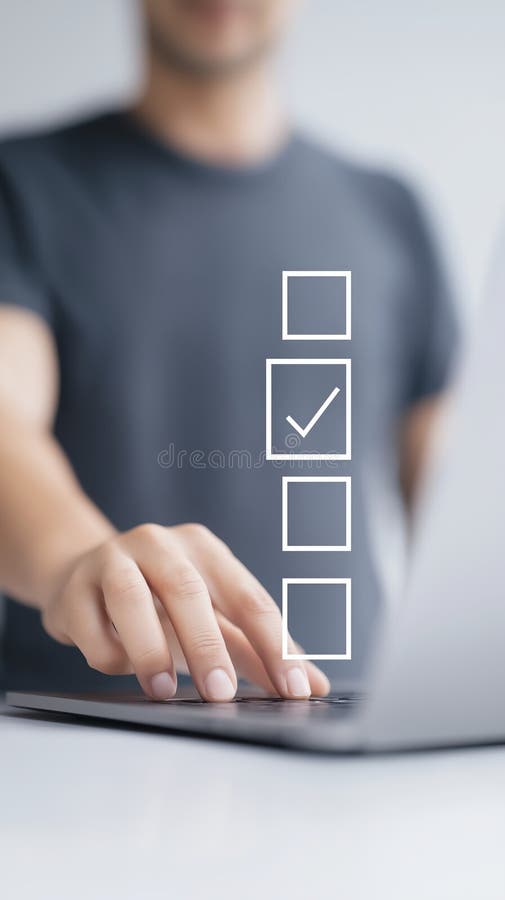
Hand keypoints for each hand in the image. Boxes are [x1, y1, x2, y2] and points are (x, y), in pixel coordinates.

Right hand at [41, 523, 330, 701]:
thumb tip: (312, 685)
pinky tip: (118, 663)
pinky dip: (108, 654)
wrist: (80, 573)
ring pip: (131, 599)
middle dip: (208, 646)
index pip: (247, 596)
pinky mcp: (73, 587)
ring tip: (163, 689)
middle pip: (189, 592)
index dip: (273, 644)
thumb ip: (258, 648)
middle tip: (222, 694)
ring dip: (150, 648)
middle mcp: (160, 544)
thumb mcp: (212, 616)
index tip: (293, 689)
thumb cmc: (159, 600)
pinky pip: (91, 627)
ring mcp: (112, 559)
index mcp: (204, 548)